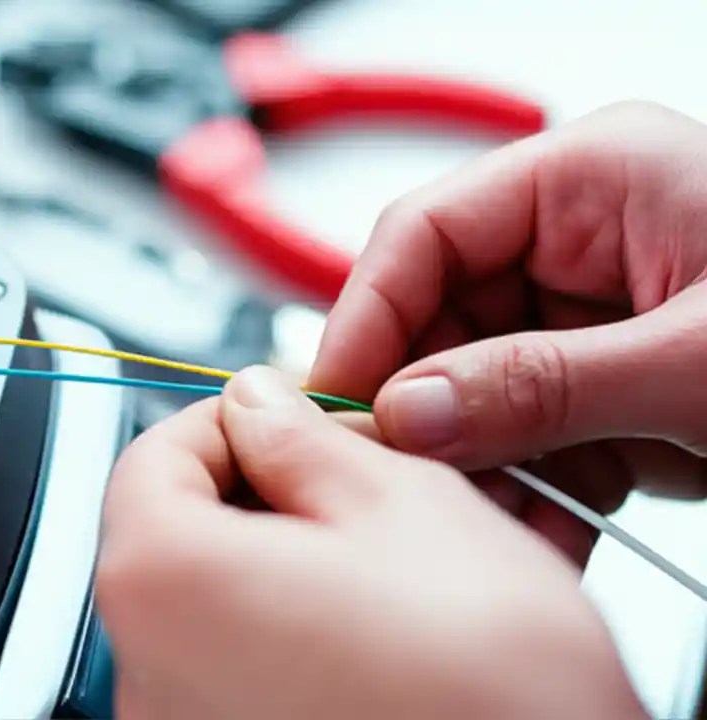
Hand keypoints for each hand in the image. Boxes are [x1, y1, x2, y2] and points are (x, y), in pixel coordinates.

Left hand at [97, 367, 643, 719]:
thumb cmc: (488, 688)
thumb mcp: (401, 508)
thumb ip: (301, 438)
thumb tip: (256, 405)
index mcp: (165, 581)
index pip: (150, 458)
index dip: (229, 421)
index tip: (289, 417)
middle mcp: (148, 672)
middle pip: (181, 537)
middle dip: (268, 494)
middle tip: (356, 481)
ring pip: (223, 607)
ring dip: (295, 564)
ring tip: (393, 559)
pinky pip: (248, 673)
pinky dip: (301, 635)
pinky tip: (384, 629)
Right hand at [310, 101, 706, 561]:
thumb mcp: (698, 363)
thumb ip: (540, 384)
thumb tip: (411, 411)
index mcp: (595, 175)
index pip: (425, 232)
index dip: (366, 319)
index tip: (342, 404)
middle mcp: (583, 233)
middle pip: (442, 314)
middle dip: (428, 410)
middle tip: (411, 482)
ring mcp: (595, 306)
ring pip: (479, 383)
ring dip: (481, 463)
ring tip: (492, 523)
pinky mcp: (611, 372)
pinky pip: (532, 424)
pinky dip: (532, 483)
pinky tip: (542, 526)